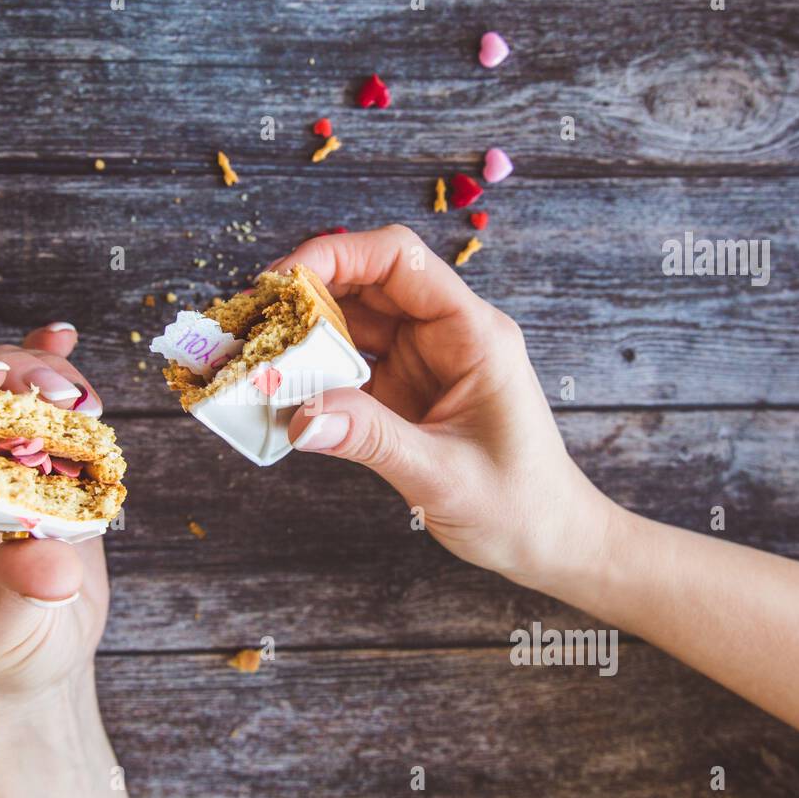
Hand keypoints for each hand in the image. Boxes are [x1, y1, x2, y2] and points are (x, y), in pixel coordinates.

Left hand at [0, 325, 111, 720]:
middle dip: (5, 372)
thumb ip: (16, 594)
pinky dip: (53, 372)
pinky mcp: (28, 459)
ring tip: (84, 403)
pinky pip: (34, 400)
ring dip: (43, 377)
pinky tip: (63, 341)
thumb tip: (47, 566)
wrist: (39, 658)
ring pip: (1, 384)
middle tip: (57, 392)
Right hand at [272, 225, 616, 589]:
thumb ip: (372, 440)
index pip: (400, 261)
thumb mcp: (443, 475)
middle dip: (305, 293)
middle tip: (249, 320)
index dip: (337, 256)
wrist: (548, 541)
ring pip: (352, 322)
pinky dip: (311, 372)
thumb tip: (301, 418)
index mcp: (474, 334)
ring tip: (251, 352)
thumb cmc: (519, 506)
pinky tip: (276, 387)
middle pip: (367, 282)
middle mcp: (447, 335)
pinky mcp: (403, 391)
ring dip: (301, 333)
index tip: (280, 282)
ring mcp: (423, 361)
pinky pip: (349, 364)